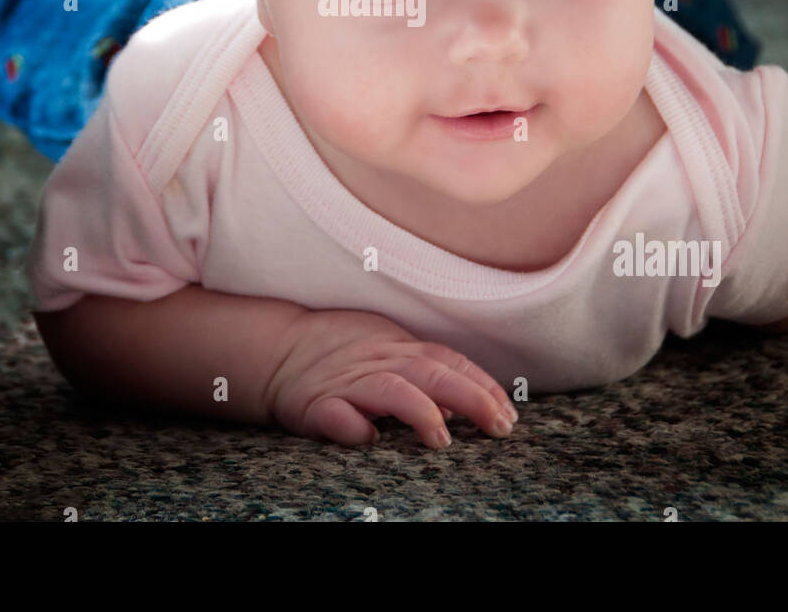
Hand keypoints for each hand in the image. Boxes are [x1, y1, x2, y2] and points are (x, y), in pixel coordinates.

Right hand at [264, 308, 517, 448]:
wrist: (279, 349)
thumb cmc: (343, 353)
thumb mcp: (389, 352)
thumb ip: (426, 373)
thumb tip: (468, 402)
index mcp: (399, 349)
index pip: (450, 363)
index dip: (483, 385)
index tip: (508, 414)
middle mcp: (379, 362)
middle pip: (431, 373)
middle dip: (470, 398)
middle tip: (498, 426)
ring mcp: (348, 382)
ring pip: (389, 390)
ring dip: (418, 411)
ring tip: (441, 438)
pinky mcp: (314, 403)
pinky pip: (333, 413)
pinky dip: (351, 425)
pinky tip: (367, 438)